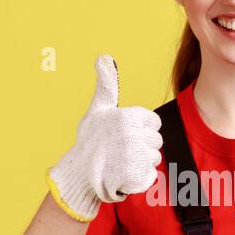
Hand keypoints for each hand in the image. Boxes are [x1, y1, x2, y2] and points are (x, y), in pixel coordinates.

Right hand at [46, 55, 163, 220]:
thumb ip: (106, 85)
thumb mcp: (98, 109)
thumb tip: (103, 56)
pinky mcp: (137, 176)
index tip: (124, 134)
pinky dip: (139, 178)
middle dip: (142, 146)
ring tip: (121, 163)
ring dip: (141, 163)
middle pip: (156, 141)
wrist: (78, 174)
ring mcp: (136, 156)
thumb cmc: (90, 140)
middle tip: (120, 151)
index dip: (141, 129)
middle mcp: (134, 134)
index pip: (154, 123)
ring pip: (155, 158)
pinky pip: (151, 175)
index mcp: (129, 116)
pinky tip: (123, 175)